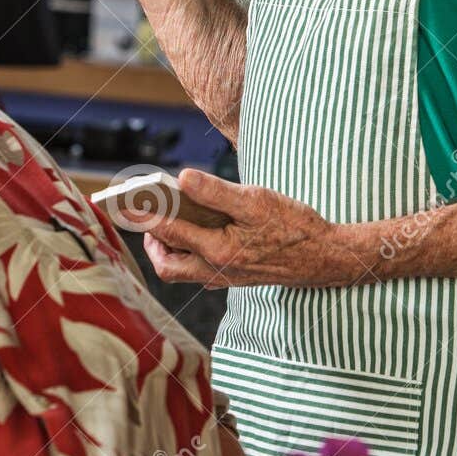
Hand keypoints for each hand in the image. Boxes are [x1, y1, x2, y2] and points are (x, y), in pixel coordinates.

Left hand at [142, 170, 360, 288]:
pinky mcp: (236, 277)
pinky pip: (203, 269)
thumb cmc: (294, 226)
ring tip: (167, 222)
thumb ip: (217, 191)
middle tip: (146, 218)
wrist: (327, 257)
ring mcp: (226, 278)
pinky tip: (198, 232)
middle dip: (152, 243)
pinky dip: (193, 252)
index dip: (147, 215)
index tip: (130, 202)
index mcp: (219, 251)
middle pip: (169, 265)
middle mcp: (217, 271)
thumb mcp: (256, 200)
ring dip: (171, 249)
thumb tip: (182, 178)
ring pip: (185, 270)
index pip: (170, 233)